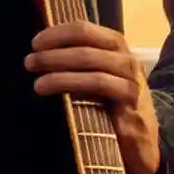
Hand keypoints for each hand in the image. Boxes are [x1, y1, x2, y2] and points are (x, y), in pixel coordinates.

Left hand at [25, 20, 160, 173]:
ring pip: (91, 64)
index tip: (35, 44)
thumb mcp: (96, 80)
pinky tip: (57, 94)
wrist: (143, 143)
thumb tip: (39, 54)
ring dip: (59, 72)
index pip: (84, 29)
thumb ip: (77, 64)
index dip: (57, 33)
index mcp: (116, 47)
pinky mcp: (131, 103)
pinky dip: (74, 85)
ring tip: (37, 83)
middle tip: (29, 63)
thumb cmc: (113, 108)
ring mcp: (131, 80)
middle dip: (52, 53)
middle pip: (84, 46)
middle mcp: (126, 59)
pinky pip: (99, 85)